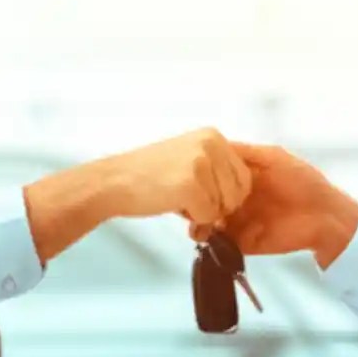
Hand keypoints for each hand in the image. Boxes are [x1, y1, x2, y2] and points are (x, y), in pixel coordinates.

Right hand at [106, 128, 251, 225]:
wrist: (113, 181)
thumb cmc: (148, 175)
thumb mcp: (188, 159)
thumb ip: (215, 172)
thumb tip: (238, 200)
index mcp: (214, 136)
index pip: (244, 177)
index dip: (227, 196)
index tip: (204, 198)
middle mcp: (212, 144)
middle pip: (238, 193)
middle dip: (218, 207)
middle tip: (191, 204)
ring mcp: (202, 163)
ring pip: (223, 207)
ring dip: (203, 214)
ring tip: (177, 201)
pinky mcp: (191, 185)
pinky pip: (207, 216)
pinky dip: (192, 220)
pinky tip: (172, 206)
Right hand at [191, 143, 357, 267]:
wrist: (325, 218)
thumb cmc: (304, 182)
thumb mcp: (273, 157)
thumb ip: (245, 152)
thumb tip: (215, 143)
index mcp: (242, 178)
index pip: (212, 176)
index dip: (198, 173)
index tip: (184, 169)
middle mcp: (236, 199)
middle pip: (206, 199)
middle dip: (193, 199)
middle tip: (183, 197)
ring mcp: (237, 221)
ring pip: (208, 221)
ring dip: (196, 219)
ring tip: (192, 216)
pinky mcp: (242, 242)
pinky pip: (220, 241)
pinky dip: (208, 238)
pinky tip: (203, 230)